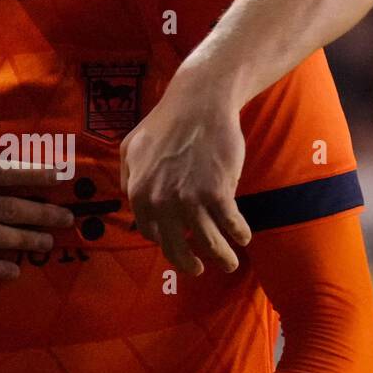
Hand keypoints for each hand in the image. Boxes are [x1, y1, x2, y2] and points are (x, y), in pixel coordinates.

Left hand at [119, 75, 250, 274]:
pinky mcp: (217, 192)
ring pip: (208, 242)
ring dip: (222, 257)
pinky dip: (239, 234)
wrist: (199, 103)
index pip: (152, 233)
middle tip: (199, 270)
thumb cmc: (166, 122)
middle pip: (177, 247)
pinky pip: (231, 224)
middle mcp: (161, 202)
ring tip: (230, 263)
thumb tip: (130, 201)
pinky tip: (243, 237)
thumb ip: (129, 177)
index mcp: (139, 193)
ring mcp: (190, 199)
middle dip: (189, 264)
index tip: (178, 246)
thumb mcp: (130, 148)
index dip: (167, 243)